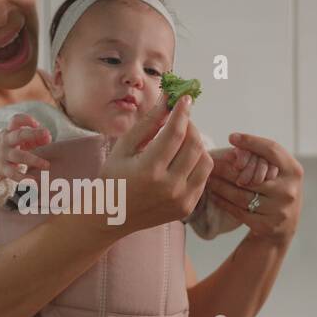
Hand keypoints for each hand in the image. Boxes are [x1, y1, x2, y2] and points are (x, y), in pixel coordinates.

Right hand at [0, 113, 51, 184]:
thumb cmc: (11, 147)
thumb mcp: (19, 140)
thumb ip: (35, 138)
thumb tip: (48, 138)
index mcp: (9, 131)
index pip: (16, 120)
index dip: (27, 120)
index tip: (37, 124)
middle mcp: (5, 141)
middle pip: (18, 135)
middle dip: (33, 134)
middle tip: (47, 134)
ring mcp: (3, 155)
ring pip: (18, 156)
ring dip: (34, 160)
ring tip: (47, 165)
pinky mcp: (3, 169)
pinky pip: (13, 174)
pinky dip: (23, 178)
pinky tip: (34, 181)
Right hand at [95, 93, 213, 235]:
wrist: (111, 217)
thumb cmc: (114, 179)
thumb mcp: (124, 147)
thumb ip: (148, 123)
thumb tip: (168, 100)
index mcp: (148, 170)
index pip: (175, 134)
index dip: (182, 112)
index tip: (185, 99)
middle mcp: (168, 187)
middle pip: (194, 145)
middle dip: (190, 126)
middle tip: (180, 120)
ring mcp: (180, 200)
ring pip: (205, 161)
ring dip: (196, 145)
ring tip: (181, 142)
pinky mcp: (187, 208)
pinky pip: (203, 177)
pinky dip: (196, 163)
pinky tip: (181, 160)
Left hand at [206, 133, 302, 245]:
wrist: (284, 226)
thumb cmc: (276, 190)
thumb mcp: (277, 173)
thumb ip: (261, 158)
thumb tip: (232, 145)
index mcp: (293, 171)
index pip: (272, 150)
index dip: (251, 142)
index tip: (231, 137)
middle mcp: (288, 190)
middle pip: (251, 175)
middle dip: (227, 168)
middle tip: (211, 162)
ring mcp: (278, 210)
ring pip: (241, 195)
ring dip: (220, 186)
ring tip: (208, 178)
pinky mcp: (266, 225)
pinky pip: (238, 211)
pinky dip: (223, 201)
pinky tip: (214, 194)